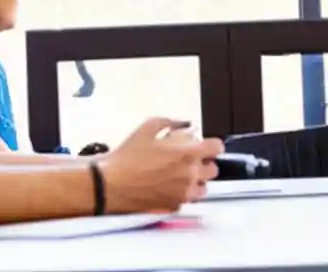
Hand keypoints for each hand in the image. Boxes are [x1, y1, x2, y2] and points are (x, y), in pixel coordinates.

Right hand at [97, 117, 223, 212]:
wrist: (110, 184)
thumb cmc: (126, 158)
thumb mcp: (148, 127)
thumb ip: (171, 122)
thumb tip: (183, 123)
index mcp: (188, 154)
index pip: (217, 148)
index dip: (211, 145)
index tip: (205, 145)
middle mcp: (190, 175)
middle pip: (213, 169)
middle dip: (203, 163)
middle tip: (188, 159)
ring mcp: (183, 193)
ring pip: (203, 188)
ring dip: (196, 180)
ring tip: (179, 174)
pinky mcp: (174, 206)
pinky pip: (187, 200)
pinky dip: (182, 193)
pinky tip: (168, 186)